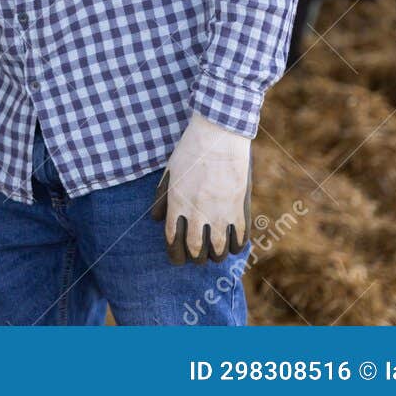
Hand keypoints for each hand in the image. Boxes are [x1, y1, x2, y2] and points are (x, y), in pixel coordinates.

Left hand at [152, 112, 251, 263]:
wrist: (219, 136)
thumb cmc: (191, 150)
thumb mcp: (169, 172)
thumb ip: (162, 197)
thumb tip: (155, 219)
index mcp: (177, 203)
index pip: (173, 240)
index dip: (174, 254)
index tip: (177, 259)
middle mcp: (197, 212)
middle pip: (195, 249)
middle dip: (194, 258)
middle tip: (196, 257)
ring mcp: (220, 211)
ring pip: (218, 249)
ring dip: (215, 256)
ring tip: (213, 255)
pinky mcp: (239, 208)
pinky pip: (239, 237)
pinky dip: (235, 246)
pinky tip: (231, 246)